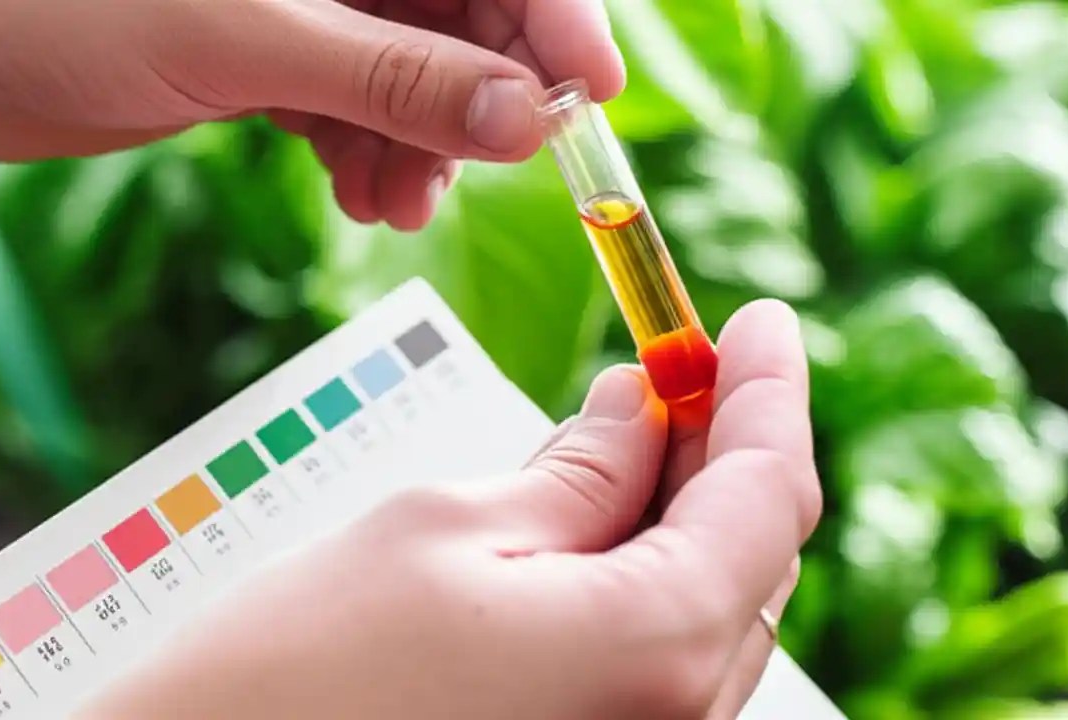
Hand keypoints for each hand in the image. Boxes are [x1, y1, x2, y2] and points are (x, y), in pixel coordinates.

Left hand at [0, 0, 624, 228]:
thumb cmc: (55, 5)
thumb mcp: (247, 39)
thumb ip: (393, 77)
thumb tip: (526, 118)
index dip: (551, 14)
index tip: (587, 94)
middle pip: (464, 11)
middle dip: (481, 97)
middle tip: (486, 167)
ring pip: (416, 68)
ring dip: (424, 142)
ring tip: (398, 201)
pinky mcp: (276, 48)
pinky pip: (361, 100)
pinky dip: (373, 151)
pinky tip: (364, 194)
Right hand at [75, 300, 821, 719]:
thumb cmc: (297, 676)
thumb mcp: (447, 529)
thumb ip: (579, 471)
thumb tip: (644, 408)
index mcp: (653, 646)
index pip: (768, 494)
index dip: (771, 392)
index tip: (764, 319)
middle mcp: (674, 718)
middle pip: (752, 550)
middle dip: (726, 443)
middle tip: (683, 360)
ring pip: (713, 603)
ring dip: (689, 505)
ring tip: (636, 424)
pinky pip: (662, 652)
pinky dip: (649, 569)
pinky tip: (600, 514)